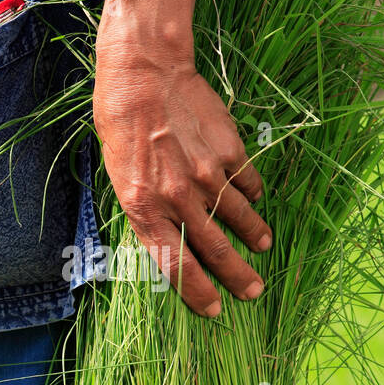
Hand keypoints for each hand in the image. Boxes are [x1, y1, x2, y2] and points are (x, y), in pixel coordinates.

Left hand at [94, 22, 271, 315]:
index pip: (175, 266)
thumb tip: (173, 239)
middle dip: (236, 277)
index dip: (197, 294)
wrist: (144, 74)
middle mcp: (178, 198)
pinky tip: (254, 199)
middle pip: (214, 251)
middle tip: (252, 291)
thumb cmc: (121, 126)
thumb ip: (148, 211)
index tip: (214, 310)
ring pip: (239, 218)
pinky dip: (252, 194)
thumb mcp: (120, 176)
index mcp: (144, 209)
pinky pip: (247, 183)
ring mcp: (207, 176)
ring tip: (263, 247)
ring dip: (253, 236)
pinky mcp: (229, 151)